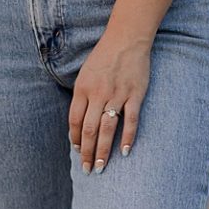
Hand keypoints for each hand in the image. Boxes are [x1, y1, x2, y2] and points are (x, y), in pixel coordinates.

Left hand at [69, 32, 149, 173]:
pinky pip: (130, 121)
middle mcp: (97, 94)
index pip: (74, 121)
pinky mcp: (134, 95)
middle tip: (87, 169)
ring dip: (103, 151)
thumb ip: (82, 97)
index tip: (77, 151)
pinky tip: (124, 152)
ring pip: (106, 129)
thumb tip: (78, 122)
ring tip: (100, 167)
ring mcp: (116, 95)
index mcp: (82, 89)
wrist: (126, 39)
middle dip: (86, 153)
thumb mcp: (85, 74)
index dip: (75, 139)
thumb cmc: (104, 57)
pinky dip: (127, 138)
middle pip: (88, 130)